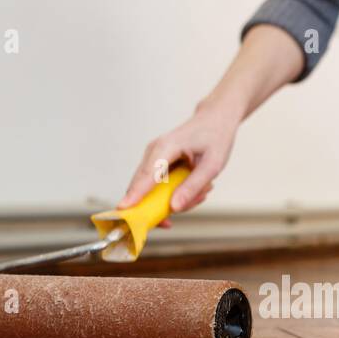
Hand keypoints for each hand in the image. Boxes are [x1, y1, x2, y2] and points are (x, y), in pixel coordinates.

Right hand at [119, 101, 240, 218]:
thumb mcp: (212, 165)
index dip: (136, 193)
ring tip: (203, 190)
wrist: (214, 120)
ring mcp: (152, 157)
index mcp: (166, 147)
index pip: (148, 175)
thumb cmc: (215, 139)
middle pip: (140, 186)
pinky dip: (176, 194)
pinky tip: (198, 188)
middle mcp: (153, 151)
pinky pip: (156, 188)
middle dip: (159, 207)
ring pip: (149, 191)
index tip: (123, 208)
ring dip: (174, 199)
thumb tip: (174, 208)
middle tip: (181, 217)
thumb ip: (193, 186)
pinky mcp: (155, 164)